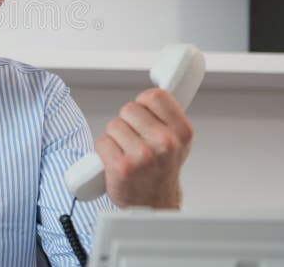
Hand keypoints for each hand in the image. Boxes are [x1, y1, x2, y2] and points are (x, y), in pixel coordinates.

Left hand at [95, 88, 193, 208]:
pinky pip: (102, 143)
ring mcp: (143, 156)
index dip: (143, 102)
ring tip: (126, 152)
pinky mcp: (122, 168)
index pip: (155, 96)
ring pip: (113, 125)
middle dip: (127, 122)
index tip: (143, 110)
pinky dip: (103, 151)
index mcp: (182, 132)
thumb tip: (168, 77)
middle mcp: (165, 143)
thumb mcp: (177, 141)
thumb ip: (168, 115)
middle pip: (129, 109)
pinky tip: (115, 162)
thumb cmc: (162, 171)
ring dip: (115, 137)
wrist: (154, 205)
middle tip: (135, 140)